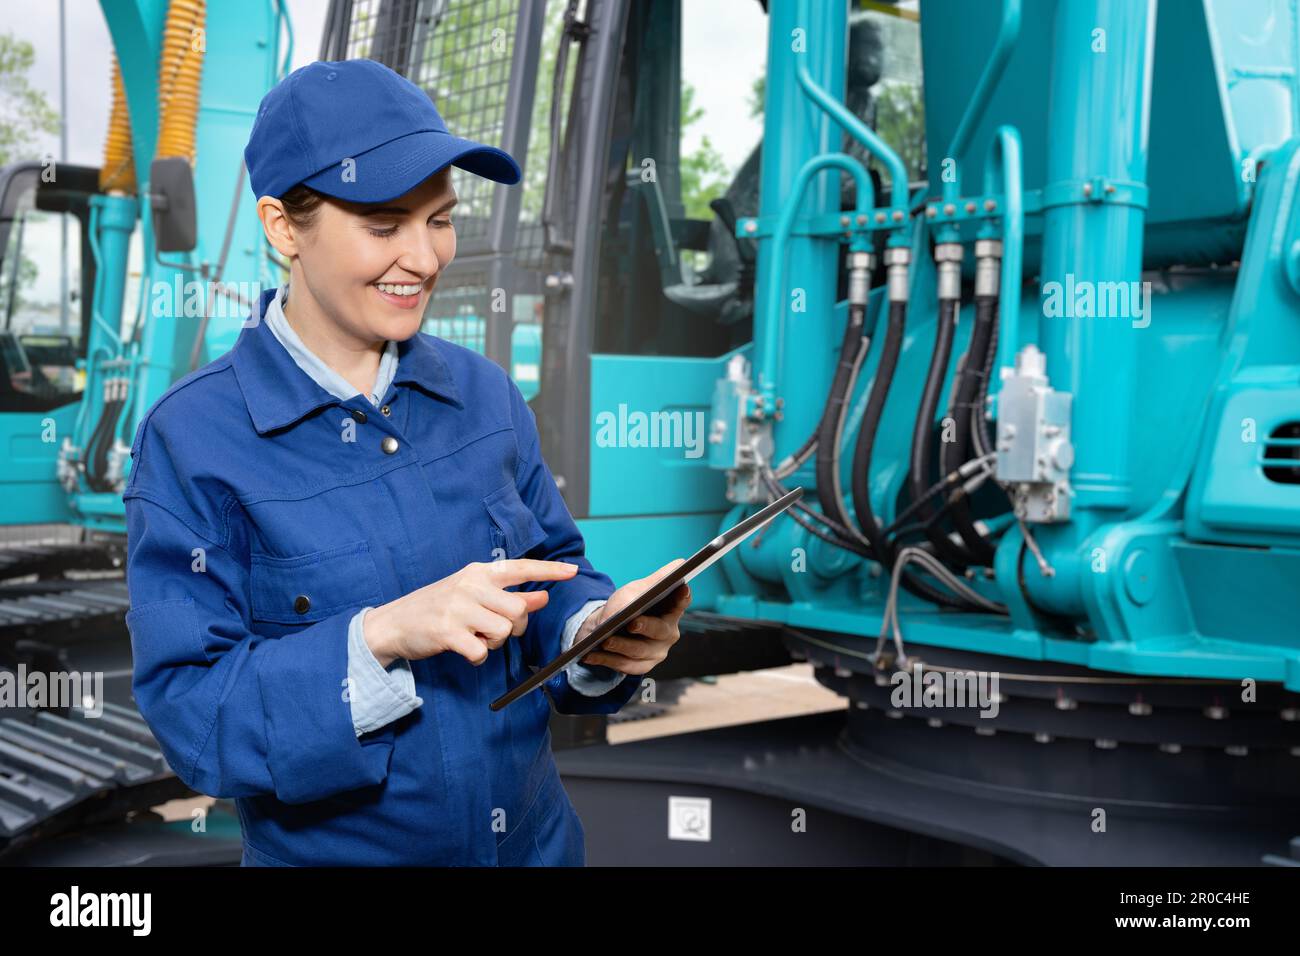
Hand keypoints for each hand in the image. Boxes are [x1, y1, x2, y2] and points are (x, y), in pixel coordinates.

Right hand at [364, 559, 578, 666]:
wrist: (394, 624)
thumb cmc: (438, 608)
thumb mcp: (472, 595)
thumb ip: (506, 596)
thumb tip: (541, 597)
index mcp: (478, 573)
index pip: (520, 568)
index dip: (548, 571)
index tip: (571, 571)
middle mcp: (470, 586)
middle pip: (517, 610)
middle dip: (514, 627)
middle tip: (494, 630)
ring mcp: (458, 608)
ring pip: (503, 632)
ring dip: (494, 643)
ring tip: (475, 637)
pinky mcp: (447, 632)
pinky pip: (482, 652)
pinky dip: (478, 658)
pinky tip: (465, 651)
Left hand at [575, 558, 691, 675]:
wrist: (609, 628)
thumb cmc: (627, 605)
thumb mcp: (637, 589)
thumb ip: (657, 579)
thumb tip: (680, 564)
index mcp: (672, 611)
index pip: (682, 602)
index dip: (683, 596)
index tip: (682, 588)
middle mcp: (669, 633)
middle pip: (659, 630)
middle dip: (645, 627)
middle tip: (632, 623)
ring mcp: (656, 652)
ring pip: (639, 651)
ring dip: (620, 646)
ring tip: (605, 641)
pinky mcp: (641, 666)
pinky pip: (624, 665)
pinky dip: (607, 660)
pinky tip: (591, 655)